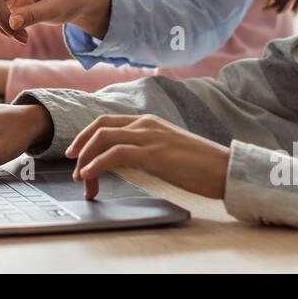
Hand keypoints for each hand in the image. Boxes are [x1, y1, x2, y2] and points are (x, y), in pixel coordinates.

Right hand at [0, 0, 111, 43]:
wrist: (74, 2)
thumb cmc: (68, 0)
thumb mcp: (55, 9)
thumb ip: (34, 15)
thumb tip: (12, 22)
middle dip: (0, 22)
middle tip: (21, 38)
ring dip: (0, 27)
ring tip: (22, 37)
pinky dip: (2, 27)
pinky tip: (19, 33)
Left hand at [65, 114, 229, 200]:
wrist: (226, 169)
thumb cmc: (201, 164)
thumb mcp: (168, 150)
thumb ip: (147, 149)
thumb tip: (126, 161)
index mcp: (149, 122)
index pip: (108, 121)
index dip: (87, 135)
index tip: (77, 150)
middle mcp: (146, 124)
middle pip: (100, 127)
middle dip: (81, 144)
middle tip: (71, 162)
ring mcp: (149, 137)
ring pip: (103, 139)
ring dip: (85, 158)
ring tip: (80, 177)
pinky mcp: (153, 155)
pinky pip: (114, 155)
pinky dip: (96, 165)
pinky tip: (89, 176)